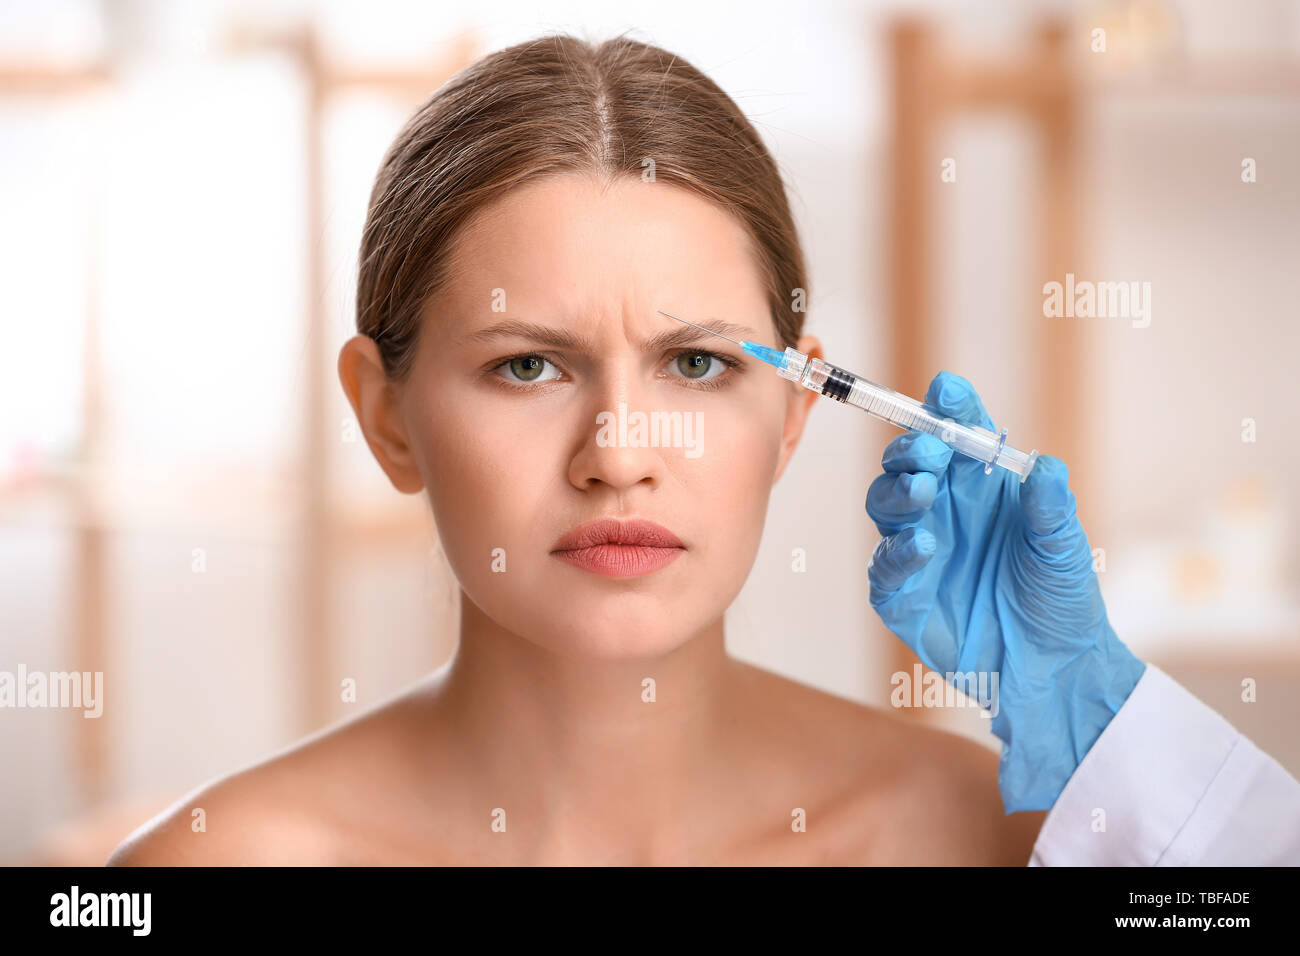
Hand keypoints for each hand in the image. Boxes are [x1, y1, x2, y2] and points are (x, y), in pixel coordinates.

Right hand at [865, 370, 1145, 811]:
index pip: (955, 435)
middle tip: (933, 454)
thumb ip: (1050, 507)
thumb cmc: (1060, 601)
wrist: (1055, 672)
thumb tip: (1044, 463)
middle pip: (907, 463)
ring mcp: (917, 551)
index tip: (948, 392)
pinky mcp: (900, 595)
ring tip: (924, 492)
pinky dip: (897, 552)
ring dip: (898, 491)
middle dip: (912, 450)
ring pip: (885, 504)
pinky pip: (884, 566)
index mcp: (980, 488)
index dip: (947, 411)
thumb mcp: (1064, 549)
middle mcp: (943, 511)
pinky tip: (923, 546)